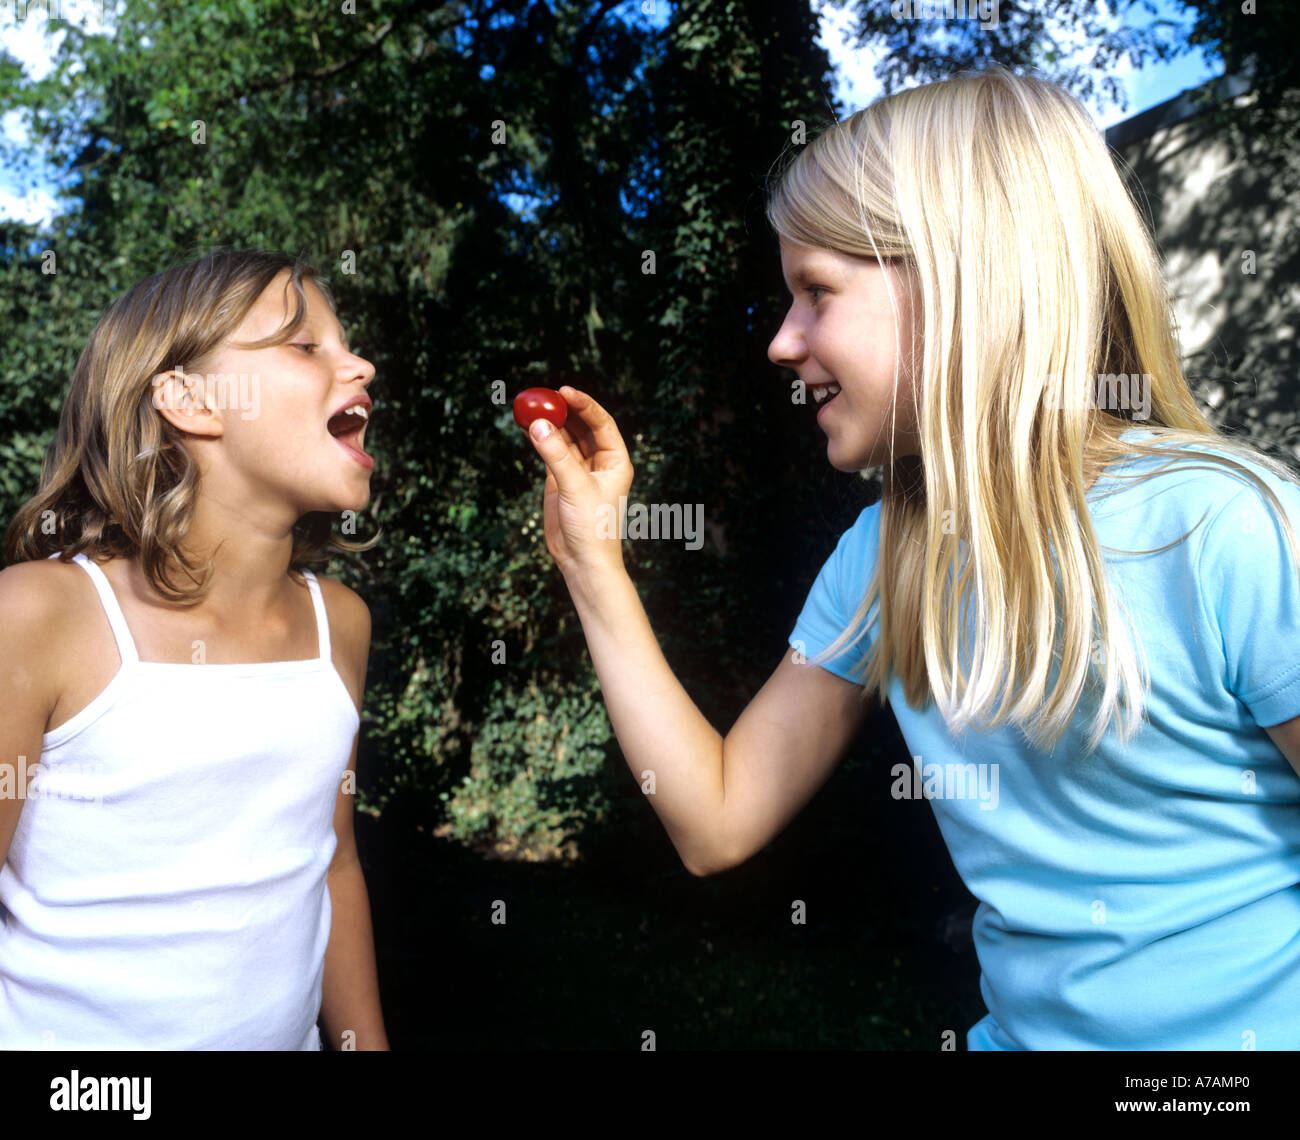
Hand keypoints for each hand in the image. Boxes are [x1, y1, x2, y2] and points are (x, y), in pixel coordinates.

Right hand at [525, 385, 633, 579]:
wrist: (582, 561)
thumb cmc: (593, 528)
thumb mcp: (575, 488)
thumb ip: (556, 456)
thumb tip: (538, 426)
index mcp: (616, 461)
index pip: (601, 423)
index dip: (583, 405)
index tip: (563, 392)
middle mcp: (599, 462)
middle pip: (582, 426)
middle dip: (564, 410)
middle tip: (544, 396)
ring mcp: (579, 470)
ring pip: (565, 438)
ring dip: (551, 423)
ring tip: (532, 407)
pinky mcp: (561, 480)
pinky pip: (551, 452)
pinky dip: (541, 439)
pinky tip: (529, 426)